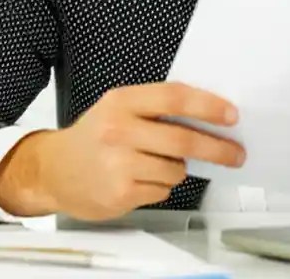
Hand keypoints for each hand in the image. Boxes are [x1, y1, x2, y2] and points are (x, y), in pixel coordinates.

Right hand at [0, 82, 243, 220]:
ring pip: (176, 169)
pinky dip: (160, 186)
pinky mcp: (120, 193)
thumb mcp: (118, 109)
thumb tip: (210, 116)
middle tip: (235, 154)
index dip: (208, 106)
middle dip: (217, 148)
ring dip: (177, 169)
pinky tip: (138, 179)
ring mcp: (118, 164)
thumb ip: (156, 108)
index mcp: (121, 102)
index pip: (174, 97)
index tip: (232, 116)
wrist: (54, 171)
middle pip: (183, 139)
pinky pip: (162, 190)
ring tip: (153, 164)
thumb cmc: (95, 136)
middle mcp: (118, 131)